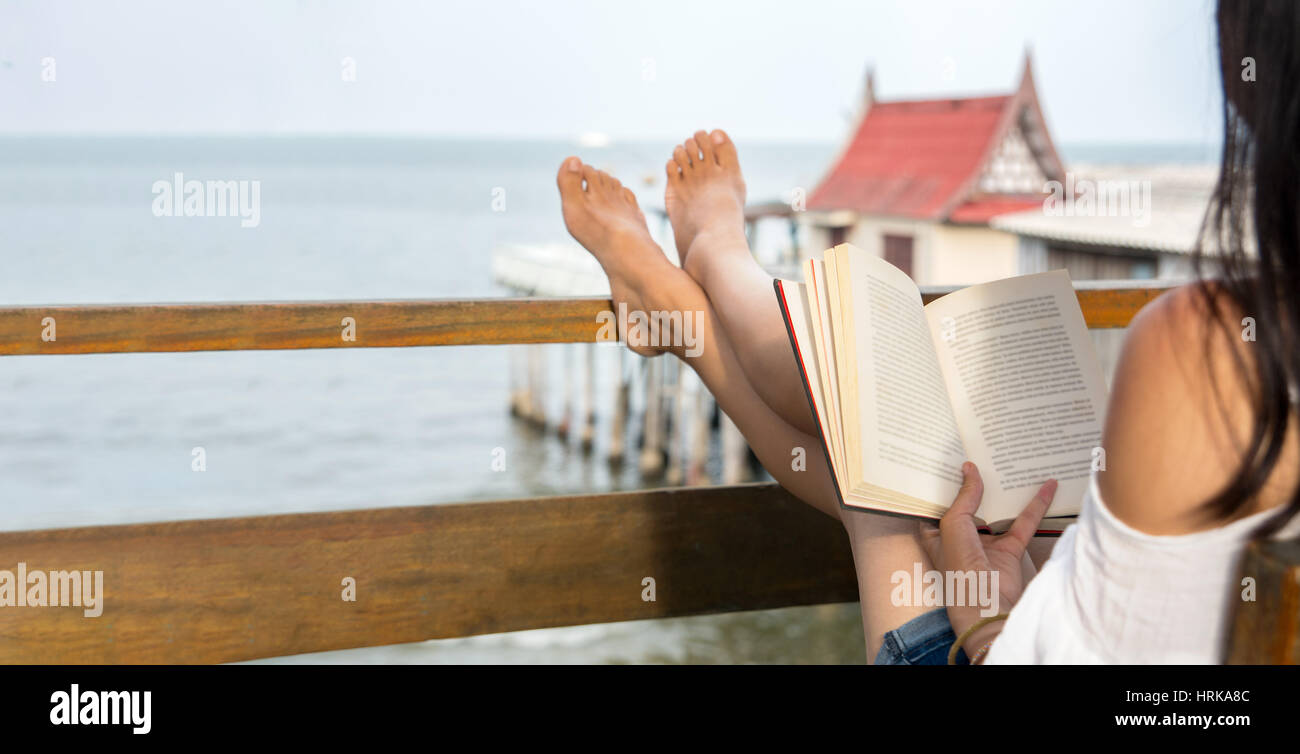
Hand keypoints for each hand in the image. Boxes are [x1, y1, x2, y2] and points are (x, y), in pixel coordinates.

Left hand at [919, 462, 1056, 660]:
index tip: (943, 460)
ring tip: (1010, 462)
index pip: (935, 505)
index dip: (938, 485)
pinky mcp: (1009, 551)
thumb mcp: (953, 524)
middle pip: (967, 505)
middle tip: (979, 453)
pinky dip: (1035, 505)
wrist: (987, 605)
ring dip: (1005, 492)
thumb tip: (969, 469)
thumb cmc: (958, 567)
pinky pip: (1024, 523)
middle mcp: (959, 539)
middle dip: (972, 483)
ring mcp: (985, 545)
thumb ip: (964, 497)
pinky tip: (1047, 486)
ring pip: (997, 511)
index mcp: (936, 535)